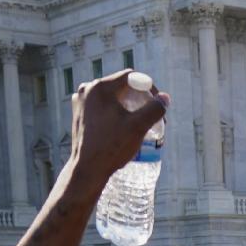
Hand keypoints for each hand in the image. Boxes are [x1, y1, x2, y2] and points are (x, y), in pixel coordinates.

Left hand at [67, 69, 167, 189]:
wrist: (88, 168)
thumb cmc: (112, 147)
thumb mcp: (139, 126)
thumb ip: (154, 109)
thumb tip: (165, 98)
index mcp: (100, 87)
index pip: (131, 77)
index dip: (149, 88)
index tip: (157, 105)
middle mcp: (88, 89)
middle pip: (122, 86)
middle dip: (139, 99)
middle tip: (151, 117)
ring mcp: (81, 101)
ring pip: (113, 96)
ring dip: (129, 106)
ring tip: (138, 124)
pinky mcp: (80, 112)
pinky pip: (103, 106)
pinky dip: (115, 112)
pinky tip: (122, 128)